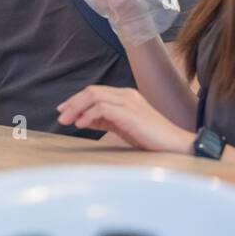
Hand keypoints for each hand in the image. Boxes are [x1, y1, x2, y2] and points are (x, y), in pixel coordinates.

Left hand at [56, 86, 192, 153]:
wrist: (175, 144)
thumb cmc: (151, 138)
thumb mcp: (124, 126)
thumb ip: (105, 120)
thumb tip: (83, 119)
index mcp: (126, 96)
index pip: (96, 92)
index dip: (77, 100)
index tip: (63, 110)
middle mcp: (126, 95)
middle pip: (93, 91)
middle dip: (73, 102)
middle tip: (60, 116)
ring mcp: (129, 102)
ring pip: (95, 96)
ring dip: (77, 108)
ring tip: (66, 121)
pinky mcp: (130, 113)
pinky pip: (103, 109)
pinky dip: (89, 115)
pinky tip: (81, 125)